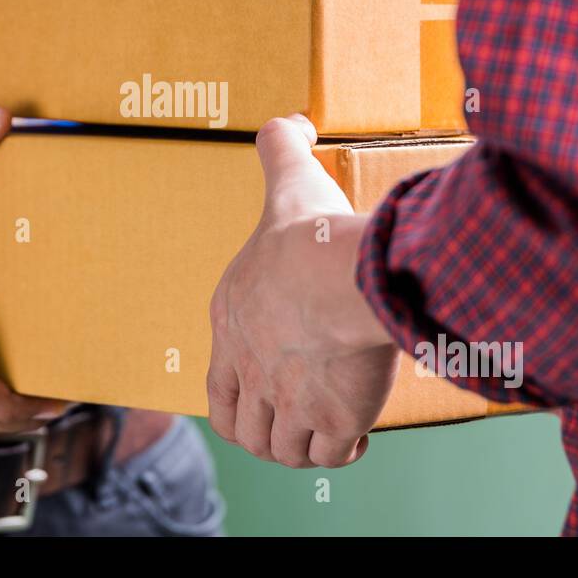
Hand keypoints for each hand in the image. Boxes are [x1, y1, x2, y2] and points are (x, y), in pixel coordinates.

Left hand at [207, 115, 397, 467]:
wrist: (339, 274)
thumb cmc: (309, 235)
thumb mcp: (286, 184)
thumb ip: (280, 148)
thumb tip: (288, 121)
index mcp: (230, 326)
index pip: (219, 386)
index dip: (242, 394)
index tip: (274, 385)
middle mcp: (249, 371)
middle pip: (244, 429)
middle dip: (267, 431)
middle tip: (298, 421)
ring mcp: (288, 401)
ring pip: (281, 450)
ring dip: (301, 447)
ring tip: (329, 432)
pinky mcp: (331, 421)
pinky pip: (327, 456)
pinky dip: (340, 454)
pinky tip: (358, 437)